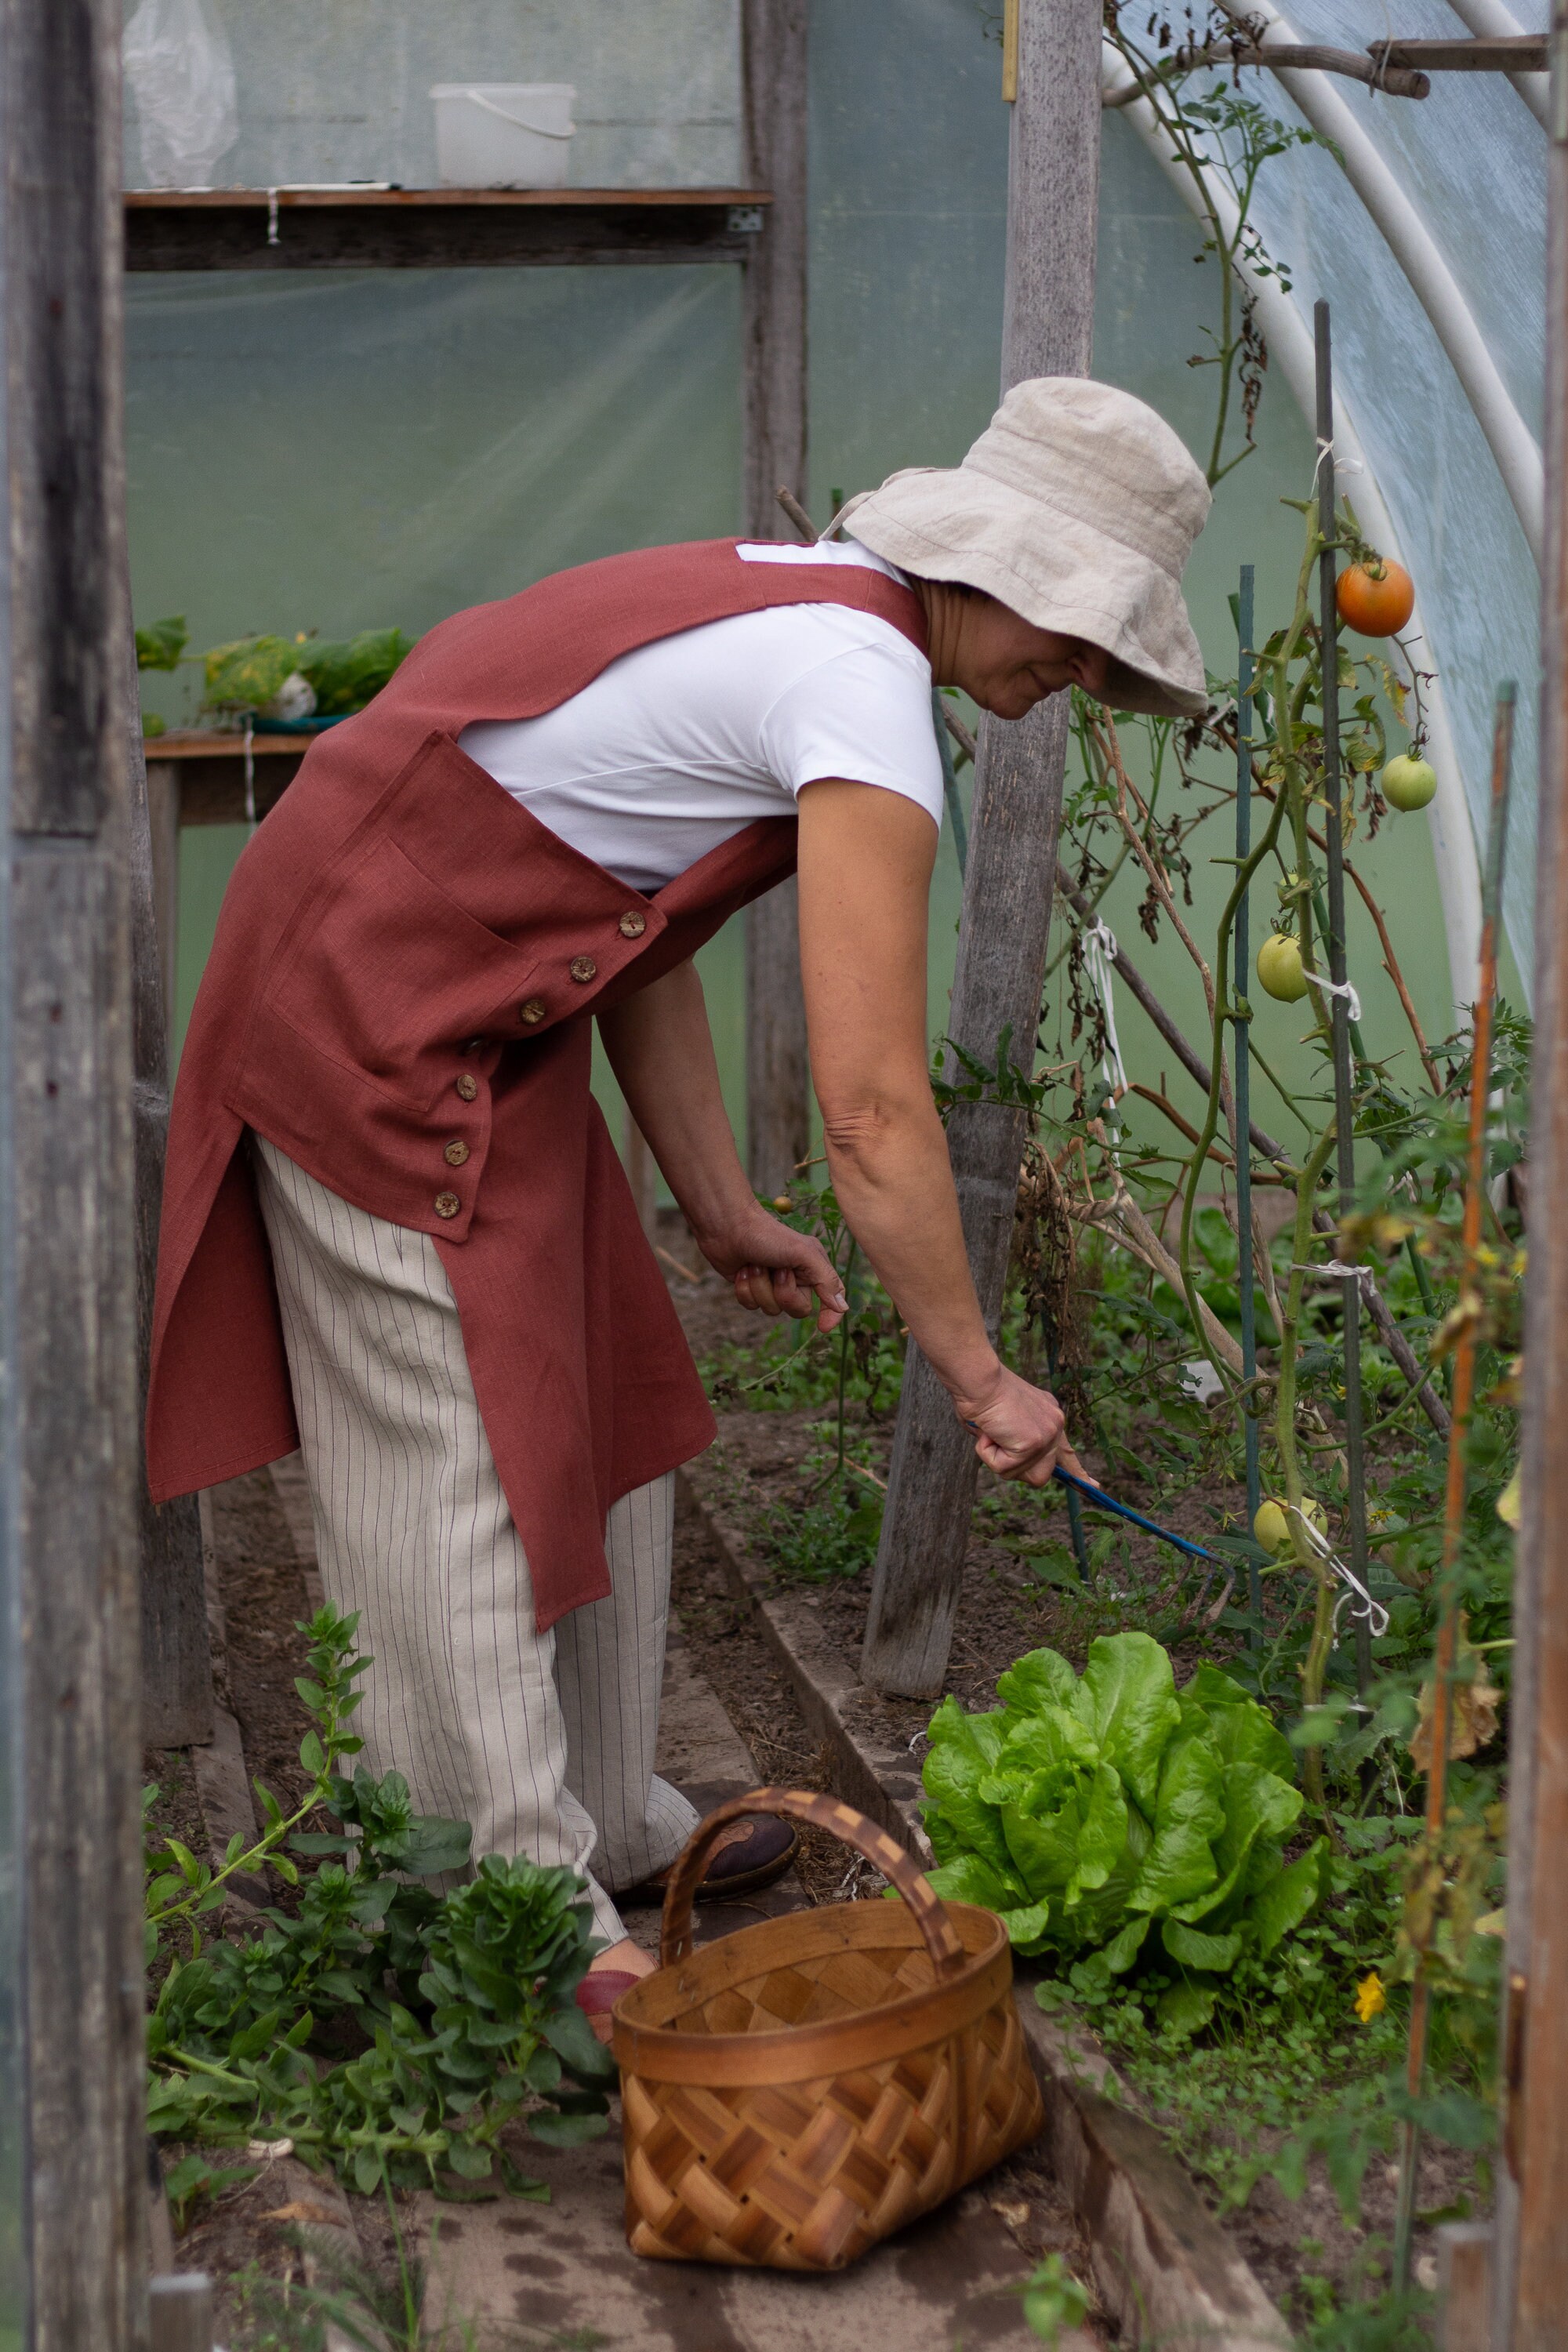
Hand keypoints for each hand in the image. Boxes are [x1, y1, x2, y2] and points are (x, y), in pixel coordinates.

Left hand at [698, 1209, 847, 1333]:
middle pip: (797, 1309)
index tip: (822, 1328)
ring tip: (755, 1265)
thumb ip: (826, 1280)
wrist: (729, 1226)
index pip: (831, 1297)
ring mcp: (772, 1284)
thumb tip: (842, 1308)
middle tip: (776, 1269)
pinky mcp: (751, 1288)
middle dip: (782, 1292)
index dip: (830, 1314)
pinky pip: (751, 1306)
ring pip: (770, 1309)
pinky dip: (744, 1288)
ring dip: (759, 1287)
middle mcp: (795, 1278)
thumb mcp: (803, 1253)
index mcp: (813, 1267)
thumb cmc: (768, 1235)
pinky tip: (742, 1270)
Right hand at [952, 1364, 1094, 1488]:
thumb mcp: (1003, 1420)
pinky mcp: (1034, 1442)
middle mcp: (1055, 1424)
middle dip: (1012, 1466)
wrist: (978, 1378)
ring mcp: (1048, 1434)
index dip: (1077, 1471)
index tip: (1094, 1486)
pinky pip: (1003, 1468)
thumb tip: (1006, 1455)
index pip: (1066, 1451)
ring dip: (996, 1459)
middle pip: (1040, 1474)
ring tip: (991, 1431)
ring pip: (1018, 1474)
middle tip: (995, 1439)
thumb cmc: (978, 1394)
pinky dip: (988, 1454)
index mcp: (1049, 1415)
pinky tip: (989, 1431)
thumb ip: (1012, 1440)